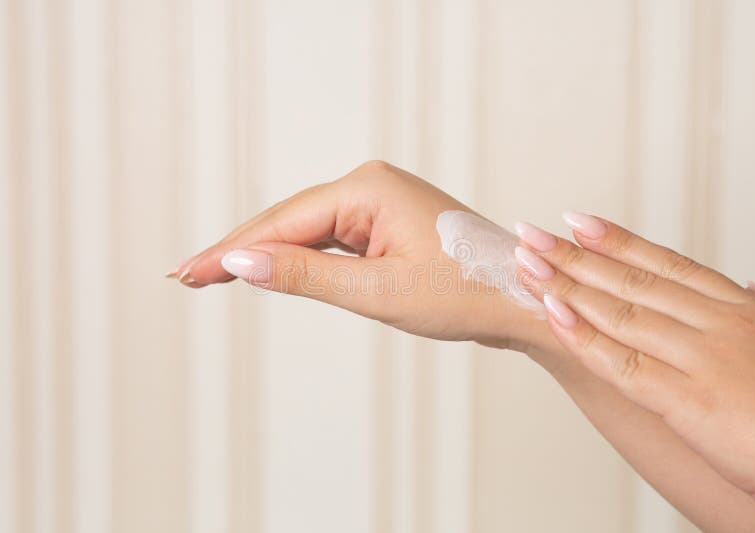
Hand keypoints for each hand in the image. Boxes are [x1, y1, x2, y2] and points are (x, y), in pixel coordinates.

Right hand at [167, 161, 554, 355]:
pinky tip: (273, 269)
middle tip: (187, 275)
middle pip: (289, 221)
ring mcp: (379, 204)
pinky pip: (332, 240)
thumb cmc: (467, 292)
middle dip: (240, 250)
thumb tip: (244, 261)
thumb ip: (308, 275)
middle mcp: (370, 186)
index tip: (189, 271)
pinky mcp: (387, 224)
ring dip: (267, 255)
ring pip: (308, 232)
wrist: (523, 299)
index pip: (283, 222)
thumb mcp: (380, 291)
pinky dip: (301, 259)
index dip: (233, 249)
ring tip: (214, 274)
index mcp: (367, 188)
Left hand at [514, 213, 754, 523]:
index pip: (668, 264)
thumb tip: (746, 289)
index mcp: (741, 310)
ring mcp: (703, 360)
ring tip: (527, 265)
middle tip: (531, 234)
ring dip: (567, 286)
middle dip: (575, 255)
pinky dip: (583, 337)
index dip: (618, 241)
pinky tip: (552, 314)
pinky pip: (624, 363)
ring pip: (621, 313)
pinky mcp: (690, 402)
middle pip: (633, 280)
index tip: (578, 222)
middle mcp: (719, 324)